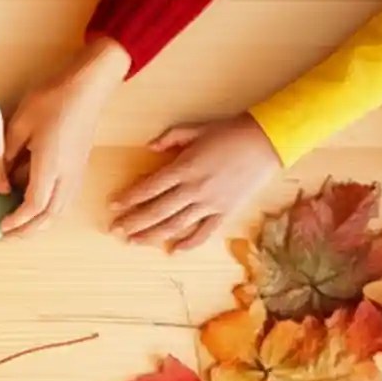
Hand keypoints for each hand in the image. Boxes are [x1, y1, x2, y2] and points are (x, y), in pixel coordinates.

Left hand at [2, 38, 130, 235]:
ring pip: (60, 211)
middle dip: (27, 231)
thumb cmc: (53, 100)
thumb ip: (8, 154)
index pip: (33, 206)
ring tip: (21, 228)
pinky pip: (66, 200)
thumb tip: (0, 177)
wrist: (88, 86)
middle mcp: (67, 175)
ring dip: (40, 225)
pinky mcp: (81, 167)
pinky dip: (51, 212)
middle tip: (7, 235)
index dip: (17, 220)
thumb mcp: (20, 124)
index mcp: (50, 166)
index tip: (0, 225)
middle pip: (49, 216)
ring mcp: (77, 172)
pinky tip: (38, 210)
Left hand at [110, 114, 281, 250]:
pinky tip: (172, 251)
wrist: (268, 141)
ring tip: (134, 241)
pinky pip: (204, 233)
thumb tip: (148, 147)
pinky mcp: (225, 212)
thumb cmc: (231, 132)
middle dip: (133, 222)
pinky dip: (188, 244)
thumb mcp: (196, 129)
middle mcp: (194, 189)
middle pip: (156, 211)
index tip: (112, 206)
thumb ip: (170, 138)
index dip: (129, 198)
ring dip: (152, 235)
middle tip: (115, 230)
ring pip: (175, 225)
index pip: (149, 188)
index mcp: (184, 168)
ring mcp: (209, 204)